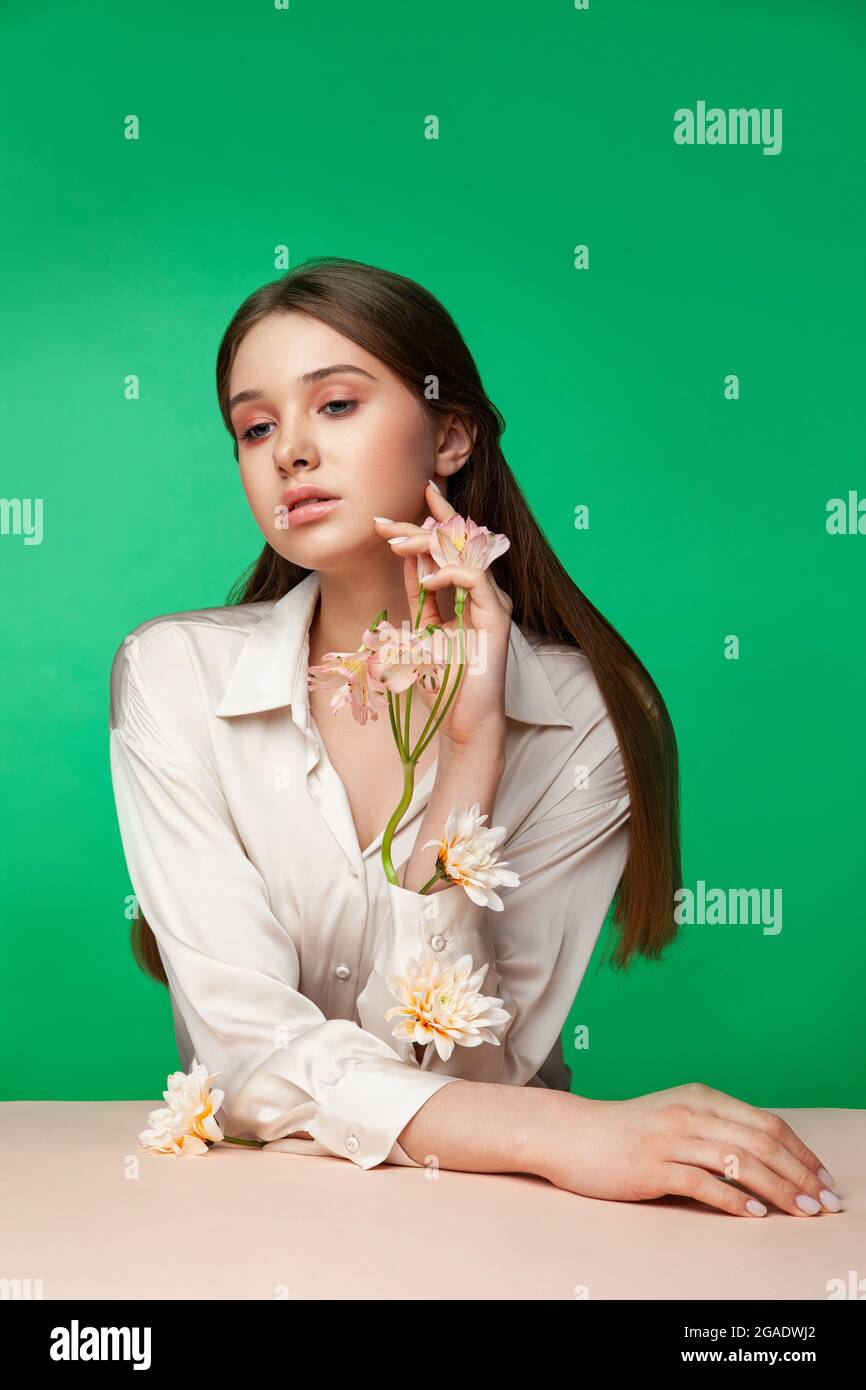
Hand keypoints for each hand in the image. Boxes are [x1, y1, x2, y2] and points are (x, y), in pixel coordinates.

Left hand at [373, 480, 511, 750]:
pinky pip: (476, 580)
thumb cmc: (444, 683)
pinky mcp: (497, 618)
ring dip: (428, 544)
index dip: (420, 528)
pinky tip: (427, 582)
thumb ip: (418, 595)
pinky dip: (450, 574)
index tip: (385, 518)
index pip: (444, 551)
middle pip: (454, 545)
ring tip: (397, 543)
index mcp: (465, 594)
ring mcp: (492, 603)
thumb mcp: (419, 629)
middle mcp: (482, 593)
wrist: (463, 722)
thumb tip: (406, 556)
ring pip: (464, 554)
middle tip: (384, 521)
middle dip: (419, 527)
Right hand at [535, 1082, 840, 1216]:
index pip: (768, 1123)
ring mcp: (671, 1139)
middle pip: (761, 1143)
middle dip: (801, 1175)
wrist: (573, 1135)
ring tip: (803, 1212)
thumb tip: (767, 1156)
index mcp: (701, 1097)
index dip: (802, 1152)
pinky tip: (755, 1214)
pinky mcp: (653, 1166)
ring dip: (779, 1190)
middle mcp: (690, 1113)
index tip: (825, 1179)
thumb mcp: (677, 1117)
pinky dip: (735, 1200)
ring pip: (739, 1163)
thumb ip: (715, 1128)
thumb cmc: (627, 1131)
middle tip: (826, 1203)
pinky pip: (703, 1183)